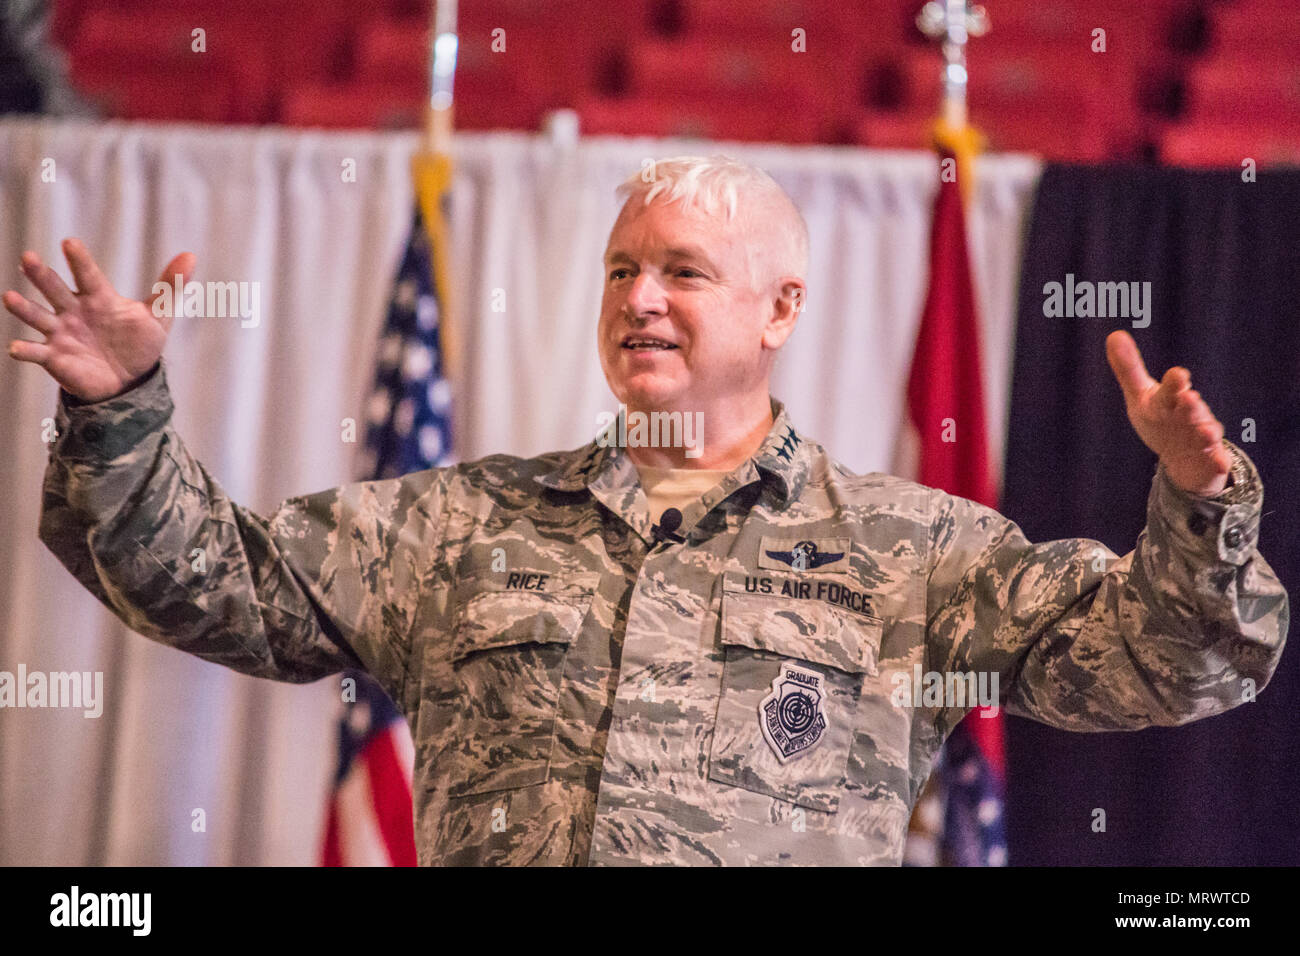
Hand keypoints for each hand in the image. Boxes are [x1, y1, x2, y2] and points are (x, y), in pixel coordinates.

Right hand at [4, 238, 194, 402]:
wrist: (129, 381)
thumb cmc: (138, 343)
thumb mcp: (157, 317)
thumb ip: (169, 287)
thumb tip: (190, 256)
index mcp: (98, 298)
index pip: (88, 275)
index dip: (80, 260)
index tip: (69, 243)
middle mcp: (73, 311)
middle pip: (55, 289)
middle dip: (41, 275)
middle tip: (28, 258)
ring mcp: (60, 333)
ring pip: (37, 316)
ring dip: (23, 308)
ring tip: (10, 297)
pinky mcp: (54, 357)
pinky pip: (36, 352)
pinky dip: (26, 350)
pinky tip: (16, 348)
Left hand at [1105, 330, 1231, 495]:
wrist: (1182, 453)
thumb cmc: (1160, 416)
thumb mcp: (1141, 394)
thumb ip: (1128, 368)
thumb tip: (1114, 335)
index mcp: (1171, 399)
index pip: (1172, 388)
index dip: (1175, 382)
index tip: (1177, 374)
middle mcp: (1190, 414)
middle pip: (1191, 408)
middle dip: (1191, 404)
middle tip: (1189, 397)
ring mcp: (1202, 436)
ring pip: (1206, 433)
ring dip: (1207, 432)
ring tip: (1206, 433)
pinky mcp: (1209, 457)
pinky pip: (1216, 460)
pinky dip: (1219, 462)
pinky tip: (1222, 466)